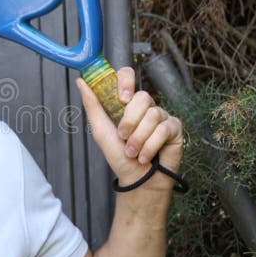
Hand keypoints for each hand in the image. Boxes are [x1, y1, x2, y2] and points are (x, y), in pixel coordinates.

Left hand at [76, 67, 182, 193]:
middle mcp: (145, 107)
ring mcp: (162, 116)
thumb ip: (92, 105)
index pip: (128, 76)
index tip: (121, 98)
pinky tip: (146, 156)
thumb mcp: (100, 130)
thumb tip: (80, 81)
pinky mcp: (174, 128)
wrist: (136, 179)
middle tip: (123, 138)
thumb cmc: (118, 156)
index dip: (126, 81)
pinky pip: (164, 129)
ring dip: (138, 139)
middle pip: (142, 97)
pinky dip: (150, 146)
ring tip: (133, 152)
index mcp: (127, 103)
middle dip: (129, 122)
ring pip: (153, 114)